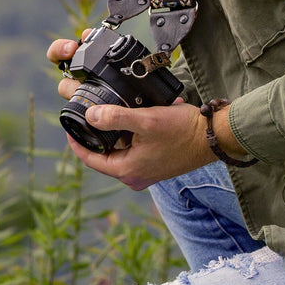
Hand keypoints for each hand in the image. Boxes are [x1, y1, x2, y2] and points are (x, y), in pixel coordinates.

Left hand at [47, 36, 214, 190]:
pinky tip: (142, 114)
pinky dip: (135, 132)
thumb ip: (116, 117)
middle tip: (94, 110)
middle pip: (106, 153)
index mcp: (128, 171)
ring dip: (120, 129)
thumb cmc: (183, 131)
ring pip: (122, 148)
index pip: (90, 159)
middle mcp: (135, 176)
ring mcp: (147, 170)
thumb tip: (90, 115)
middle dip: (101, 132)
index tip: (69, 124)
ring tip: (121, 109)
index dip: (77, 141)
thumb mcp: (146, 120)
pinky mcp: (157, 163)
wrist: (214, 137)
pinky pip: (136, 148)